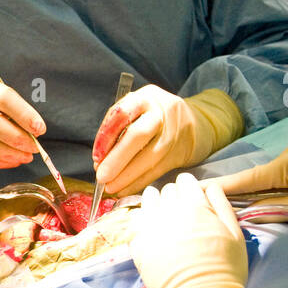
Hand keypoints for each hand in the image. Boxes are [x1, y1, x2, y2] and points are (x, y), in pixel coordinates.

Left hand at [94, 86, 242, 195]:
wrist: (192, 123)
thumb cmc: (151, 118)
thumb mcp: (135, 111)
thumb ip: (117, 129)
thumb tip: (100, 161)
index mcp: (145, 97)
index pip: (122, 113)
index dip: (106, 137)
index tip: (96, 157)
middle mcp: (161, 112)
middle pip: (139, 135)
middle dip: (117, 159)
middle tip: (101, 177)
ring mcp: (173, 133)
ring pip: (149, 157)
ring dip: (126, 176)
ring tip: (110, 188)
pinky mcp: (179, 153)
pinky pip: (157, 171)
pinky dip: (138, 183)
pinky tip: (124, 190)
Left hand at [129, 173, 246, 287]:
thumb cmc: (224, 269)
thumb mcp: (235, 233)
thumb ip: (221, 205)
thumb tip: (209, 187)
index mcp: (194, 205)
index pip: (185, 181)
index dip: (190, 188)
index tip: (193, 198)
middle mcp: (168, 211)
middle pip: (166, 190)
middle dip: (174, 196)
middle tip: (181, 211)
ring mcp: (149, 227)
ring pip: (147, 201)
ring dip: (155, 203)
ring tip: (163, 215)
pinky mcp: (137, 244)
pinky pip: (135, 222)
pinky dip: (142, 221)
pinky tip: (152, 230)